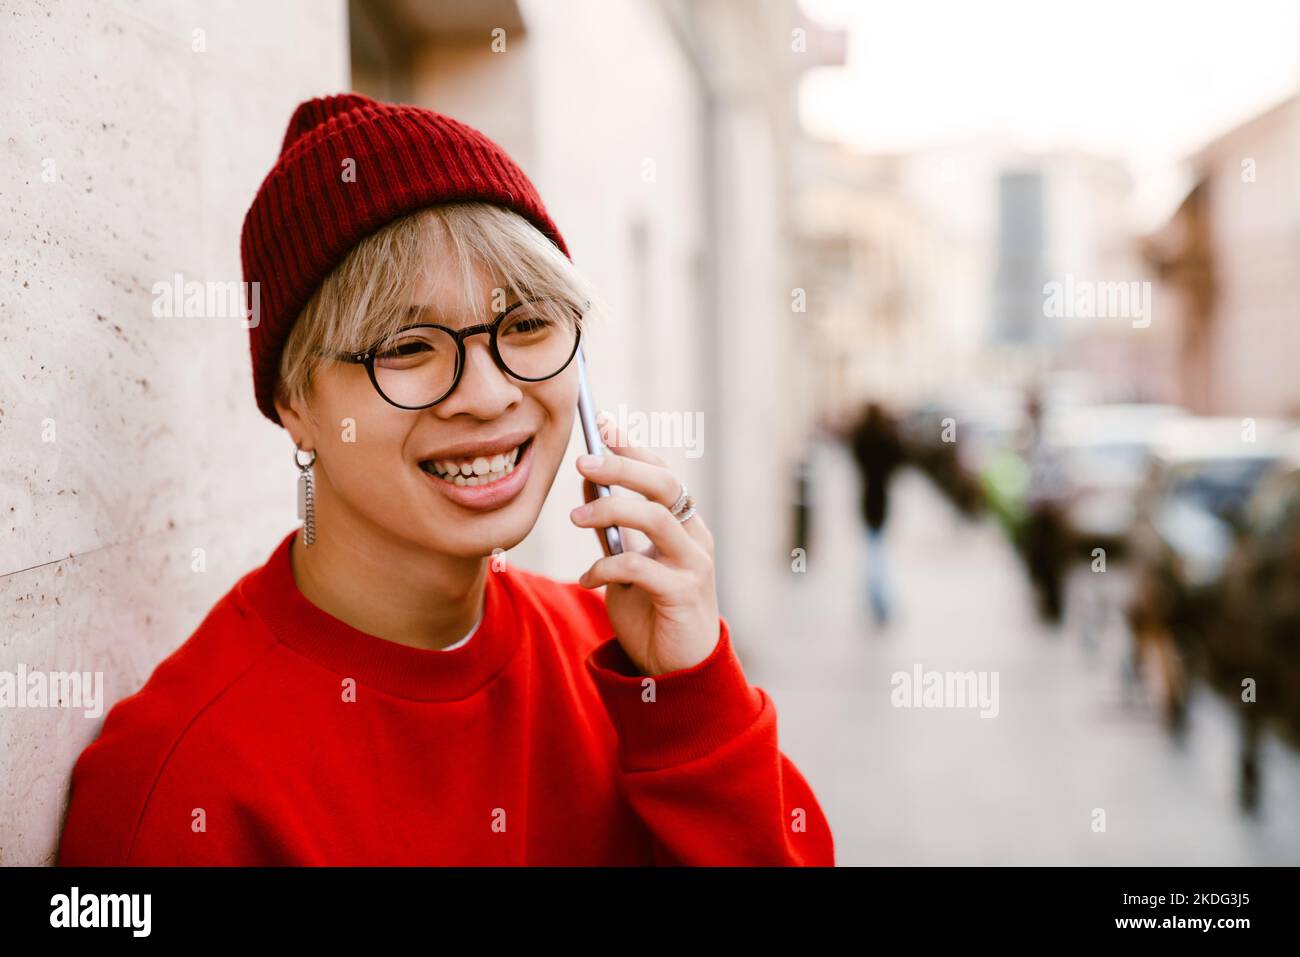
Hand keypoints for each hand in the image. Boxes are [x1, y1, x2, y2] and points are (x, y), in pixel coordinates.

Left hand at [571, 413, 719, 675]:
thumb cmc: (652, 614)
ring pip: (656, 518)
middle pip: (664, 485)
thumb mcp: (625, 564)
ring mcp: (694, 565)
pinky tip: (587, 580)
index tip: (602, 424)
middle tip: (583, 460)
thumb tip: (587, 480)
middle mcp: (695, 538)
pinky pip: (640, 567)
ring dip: (611, 509)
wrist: (675, 673)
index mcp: (684, 525)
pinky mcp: (684, 594)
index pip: (662, 473)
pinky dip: (605, 567)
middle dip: (623, 466)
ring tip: (575, 516)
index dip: (633, 447)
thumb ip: (611, 528)